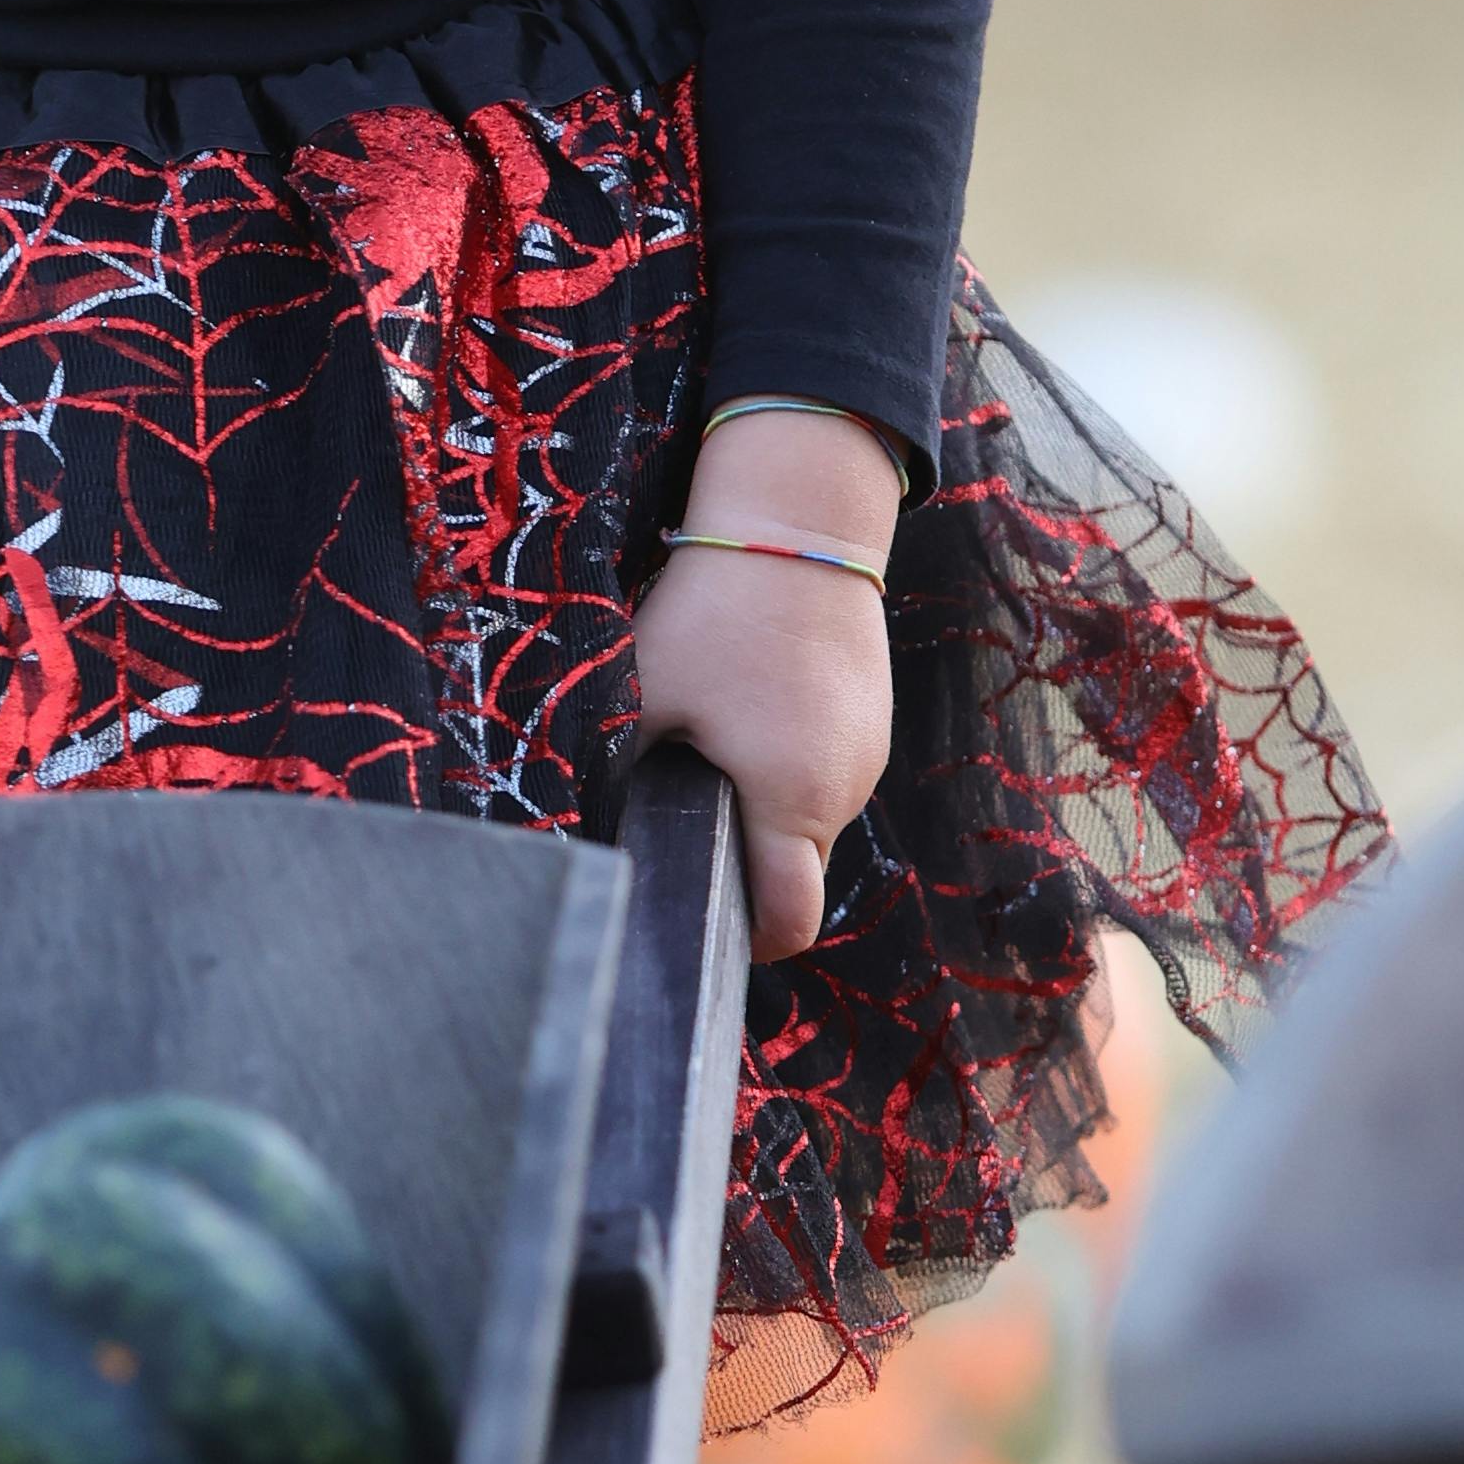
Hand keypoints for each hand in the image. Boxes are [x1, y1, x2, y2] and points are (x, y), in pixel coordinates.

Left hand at [628, 409, 900, 965]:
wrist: (798, 524)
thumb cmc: (713, 616)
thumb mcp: (646, 701)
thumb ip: (623, 780)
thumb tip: (593, 839)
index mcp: (792, 803)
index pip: (786, 922)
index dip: (744, 939)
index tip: (696, 914)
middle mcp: (844, 792)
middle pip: (794, 873)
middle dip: (740, 863)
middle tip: (678, 818)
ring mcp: (867, 755)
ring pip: (809, 821)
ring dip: (763, 810)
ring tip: (711, 750)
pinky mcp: (871, 719)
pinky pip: (825, 774)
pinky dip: (786, 768)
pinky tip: (746, 717)